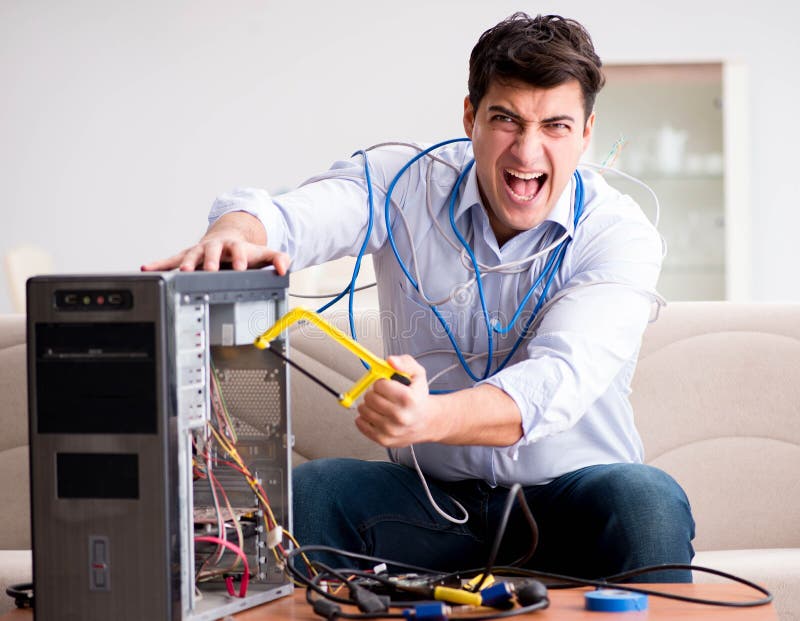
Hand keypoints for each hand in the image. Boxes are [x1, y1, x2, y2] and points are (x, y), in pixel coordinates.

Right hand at [141, 239, 289, 272]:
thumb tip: (285, 267)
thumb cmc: (244, 251)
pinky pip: (171, 260)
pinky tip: (146, 268)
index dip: (239, 258)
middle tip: (209, 269)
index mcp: (233, 246)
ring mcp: (199, 251)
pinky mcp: (187, 256)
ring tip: (181, 270)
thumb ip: (277, 259)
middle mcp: (214, 247)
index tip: (240, 267)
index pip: (238, 251)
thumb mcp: (262, 254)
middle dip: (210, 260)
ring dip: (184, 263)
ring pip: (190, 256)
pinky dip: (159, 264)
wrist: (226, 238)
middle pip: (211, 252)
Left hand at [355, 355, 449, 447]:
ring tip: (380, 404)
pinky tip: (376, 414)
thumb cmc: (419, 398)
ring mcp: (391, 430)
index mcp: (408, 399)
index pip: (379, 385)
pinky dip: (364, 417)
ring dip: (368, 404)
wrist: (427, 422)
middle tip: (382, 395)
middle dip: (373, 393)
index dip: (381, 382)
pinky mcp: (383, 439)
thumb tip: (390, 361)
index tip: (387, 385)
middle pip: (369, 397)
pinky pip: (361, 424)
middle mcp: (400, 416)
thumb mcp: (418, 374)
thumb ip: (405, 363)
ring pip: (363, 410)